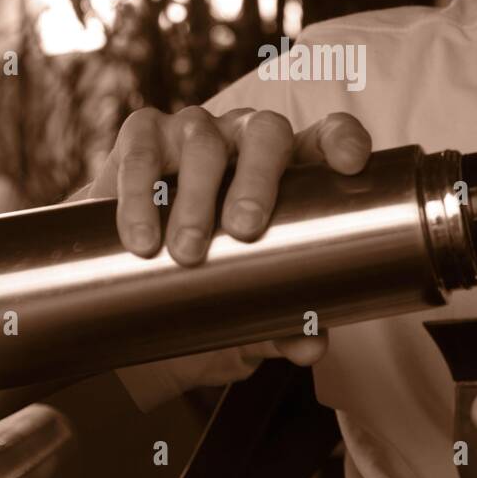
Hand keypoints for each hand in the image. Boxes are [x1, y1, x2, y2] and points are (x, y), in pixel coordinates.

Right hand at [84, 105, 374, 371]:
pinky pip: (142, 154)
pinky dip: (140, 196)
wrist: (125, 274)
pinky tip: (141, 238)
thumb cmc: (205, 277)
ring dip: (196, 195)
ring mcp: (193, 131)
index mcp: (287, 168)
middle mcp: (244, 138)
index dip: (342, 140)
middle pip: (265, 133)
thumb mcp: (245, 304)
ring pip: (203, 142)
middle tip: (246, 228)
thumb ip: (280, 324)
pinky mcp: (141, 137)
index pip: (325, 137)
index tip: (351, 164)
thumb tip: (311, 346)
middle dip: (259, 178)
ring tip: (188, 251)